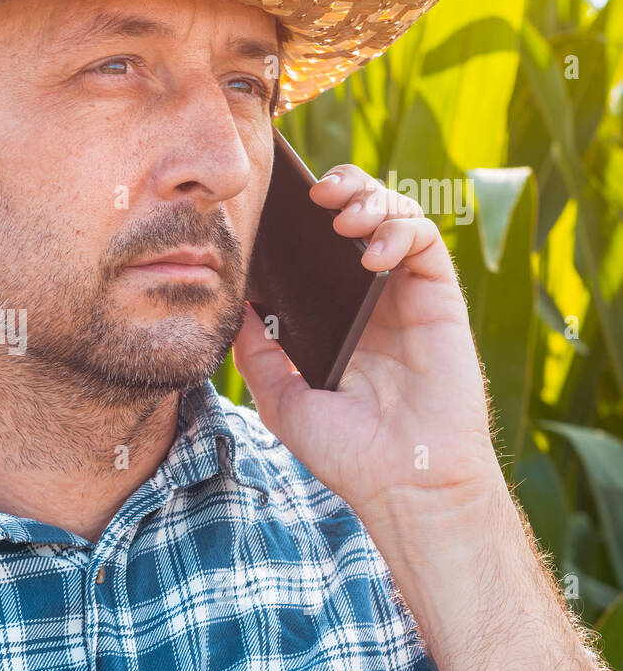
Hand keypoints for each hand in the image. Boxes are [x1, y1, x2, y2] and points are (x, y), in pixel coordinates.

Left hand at [230, 165, 506, 569]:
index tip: (275, 204)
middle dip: (342, 189)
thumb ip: (256, 352)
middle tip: (316, 193)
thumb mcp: (281, 398)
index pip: (320, 247)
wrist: (403, 482)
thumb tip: (230, 306)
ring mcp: (407, 297)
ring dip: (372, 201)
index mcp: (334, 316)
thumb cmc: (347, 450)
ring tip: (344, 219)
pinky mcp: (441, 300)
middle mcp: (372, 300)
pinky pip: (427, 242)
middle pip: (361, 217)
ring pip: (397, 216)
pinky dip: (401, 231)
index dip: (303, 216)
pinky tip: (373, 253)